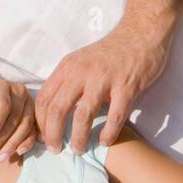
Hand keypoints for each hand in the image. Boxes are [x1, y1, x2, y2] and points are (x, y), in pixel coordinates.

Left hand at [0, 80, 36, 162]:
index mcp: (2, 87)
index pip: (2, 106)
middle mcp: (20, 92)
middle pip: (14, 118)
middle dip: (1, 139)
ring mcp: (31, 104)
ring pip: (25, 126)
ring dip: (12, 144)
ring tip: (0, 158)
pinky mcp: (37, 116)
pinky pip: (34, 131)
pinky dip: (27, 143)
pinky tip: (18, 153)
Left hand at [35, 25, 171, 154]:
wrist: (142, 33)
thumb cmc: (109, 54)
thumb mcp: (79, 62)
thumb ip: (66, 84)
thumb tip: (51, 114)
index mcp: (67, 67)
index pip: (43, 99)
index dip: (39, 122)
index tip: (43, 136)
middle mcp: (81, 72)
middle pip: (57, 110)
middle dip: (53, 135)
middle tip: (56, 150)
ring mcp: (104, 79)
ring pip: (82, 116)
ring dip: (78, 138)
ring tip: (79, 150)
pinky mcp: (127, 87)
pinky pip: (114, 117)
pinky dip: (107, 133)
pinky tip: (104, 142)